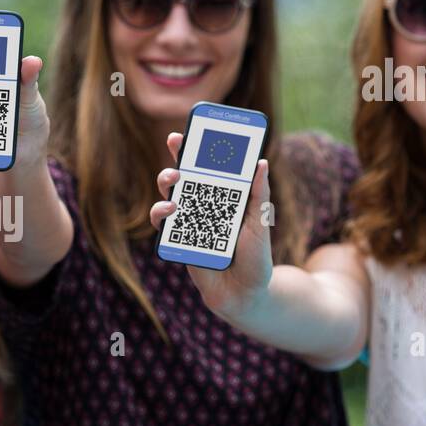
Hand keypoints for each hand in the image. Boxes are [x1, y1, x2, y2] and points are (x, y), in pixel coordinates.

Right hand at [149, 131, 273, 320]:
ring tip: (175, 181)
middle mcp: (203, 209)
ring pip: (169, 197)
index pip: (207, 170)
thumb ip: (258, 195)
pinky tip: (171, 211)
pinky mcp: (179, 243)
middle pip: (184, 178)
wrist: (246, 295)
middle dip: (177, 158)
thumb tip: (261, 162)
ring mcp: (188, 225)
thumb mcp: (260, 224)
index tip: (190, 130)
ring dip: (167, 185)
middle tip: (177, 144)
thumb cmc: (256, 259)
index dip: (197, 150)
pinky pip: (165, 226)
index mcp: (223, 200)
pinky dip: (164, 215)